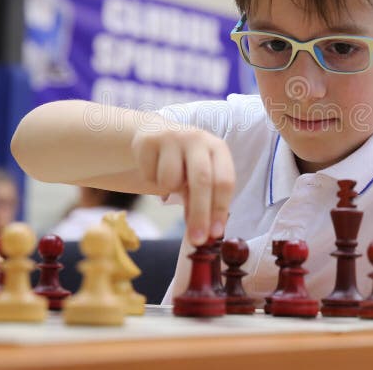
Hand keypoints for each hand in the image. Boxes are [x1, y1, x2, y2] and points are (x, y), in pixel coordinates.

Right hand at [132, 126, 234, 245]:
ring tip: (168, 179)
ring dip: (168, 190)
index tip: (215, 234)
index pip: (224, 181)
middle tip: (196, 239)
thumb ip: (204, 201)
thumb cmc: (184, 161)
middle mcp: (198, 139)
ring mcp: (172, 136)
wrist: (155, 133)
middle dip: (199, 213)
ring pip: (170, 180)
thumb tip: (204, 235)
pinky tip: (154, 168)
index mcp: (218, 148)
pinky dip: (151, 180)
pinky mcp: (148, 140)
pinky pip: (149, 175)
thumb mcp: (199, 176)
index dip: (220, 209)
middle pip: (201, 180)